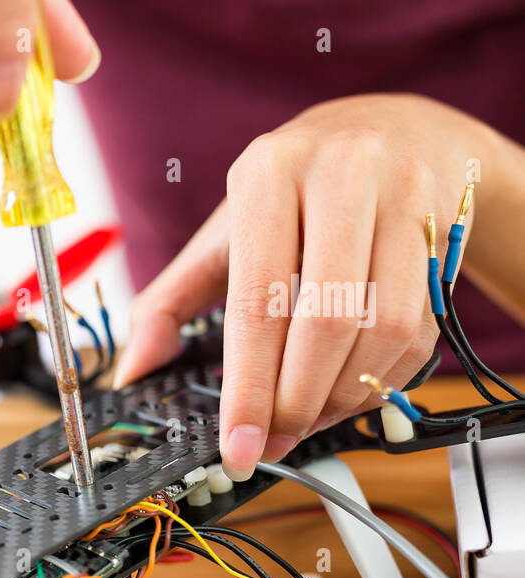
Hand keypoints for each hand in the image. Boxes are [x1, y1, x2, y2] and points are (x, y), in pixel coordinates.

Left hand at [114, 93, 499, 478]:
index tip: (238, 445)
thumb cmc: (290, 196)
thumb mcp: (220, 236)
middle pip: (325, 323)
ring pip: (381, 331)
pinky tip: (345, 392)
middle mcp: (341, 174)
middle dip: (296, 401)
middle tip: (273, 442)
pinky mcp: (445, 227)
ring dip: (341, 396)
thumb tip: (132, 371)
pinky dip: (379, 379)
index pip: (257, 302)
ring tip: (306, 420)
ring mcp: (403, 196)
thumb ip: (167, 303)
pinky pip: (419, 329)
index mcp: (267, 174)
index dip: (249, 388)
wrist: (391, 133)